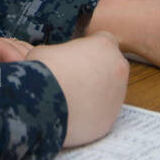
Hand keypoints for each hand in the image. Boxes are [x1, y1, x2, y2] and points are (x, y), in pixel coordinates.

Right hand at [25, 32, 128, 146]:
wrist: (41, 102)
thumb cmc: (43, 71)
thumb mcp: (46, 50)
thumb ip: (62, 53)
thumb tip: (57, 60)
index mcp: (104, 46)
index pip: (106, 40)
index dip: (90, 48)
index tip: (78, 56)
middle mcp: (117, 69)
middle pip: (112, 67)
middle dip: (97, 71)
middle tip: (73, 78)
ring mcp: (117, 96)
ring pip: (109, 93)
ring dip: (94, 94)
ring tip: (69, 98)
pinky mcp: (109, 119)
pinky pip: (101, 114)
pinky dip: (89, 115)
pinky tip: (70, 114)